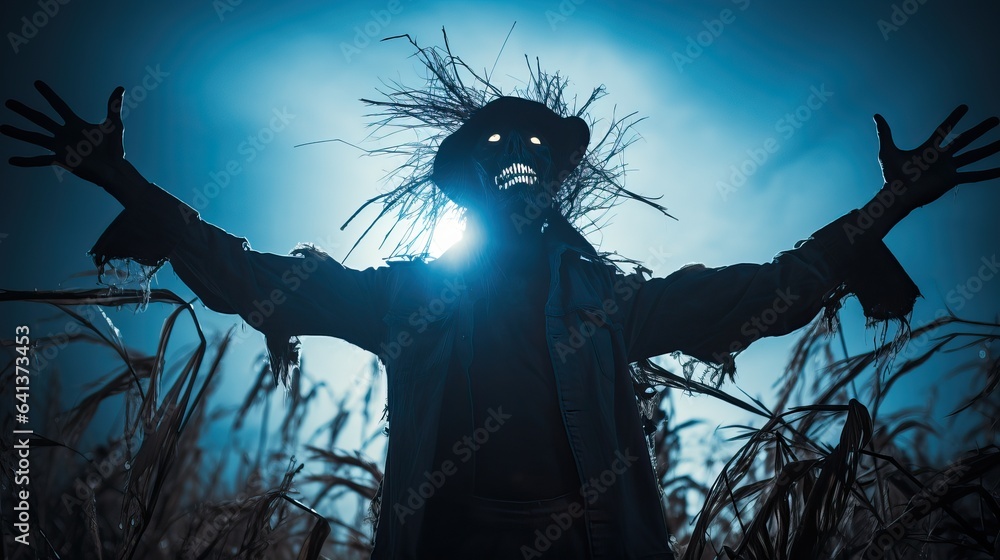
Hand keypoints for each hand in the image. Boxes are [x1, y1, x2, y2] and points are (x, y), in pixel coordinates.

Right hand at [2, 81, 126, 186]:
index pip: (58, 105)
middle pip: (40, 119)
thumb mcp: (114, 124)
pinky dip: (26, 161)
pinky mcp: (61, 159)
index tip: (37, 83)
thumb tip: (121, 87)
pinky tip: (11, 160)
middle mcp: (64, 134)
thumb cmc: (115, 149)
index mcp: (75, 124)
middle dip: (24, 111)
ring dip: (18, 133)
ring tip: (1, 127)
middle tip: (8, 102)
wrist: (115, 169)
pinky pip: (39, 160)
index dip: (48, 94)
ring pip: (35, 137)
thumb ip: (113, 106)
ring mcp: (61, 147)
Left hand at [874, 105, 999, 211]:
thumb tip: (877, 115)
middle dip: (981, 130)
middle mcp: (942, 157)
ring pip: (974, 155)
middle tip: (996, 119)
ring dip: (990, 148)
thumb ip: (885, 133)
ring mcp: (949, 168)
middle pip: (966, 139)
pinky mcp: (952, 180)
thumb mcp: (887, 151)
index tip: (965, 107)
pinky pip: (974, 176)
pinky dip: (989, 174)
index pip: (945, 129)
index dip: (954, 118)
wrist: (897, 194)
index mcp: (929, 148)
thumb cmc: (891, 175)